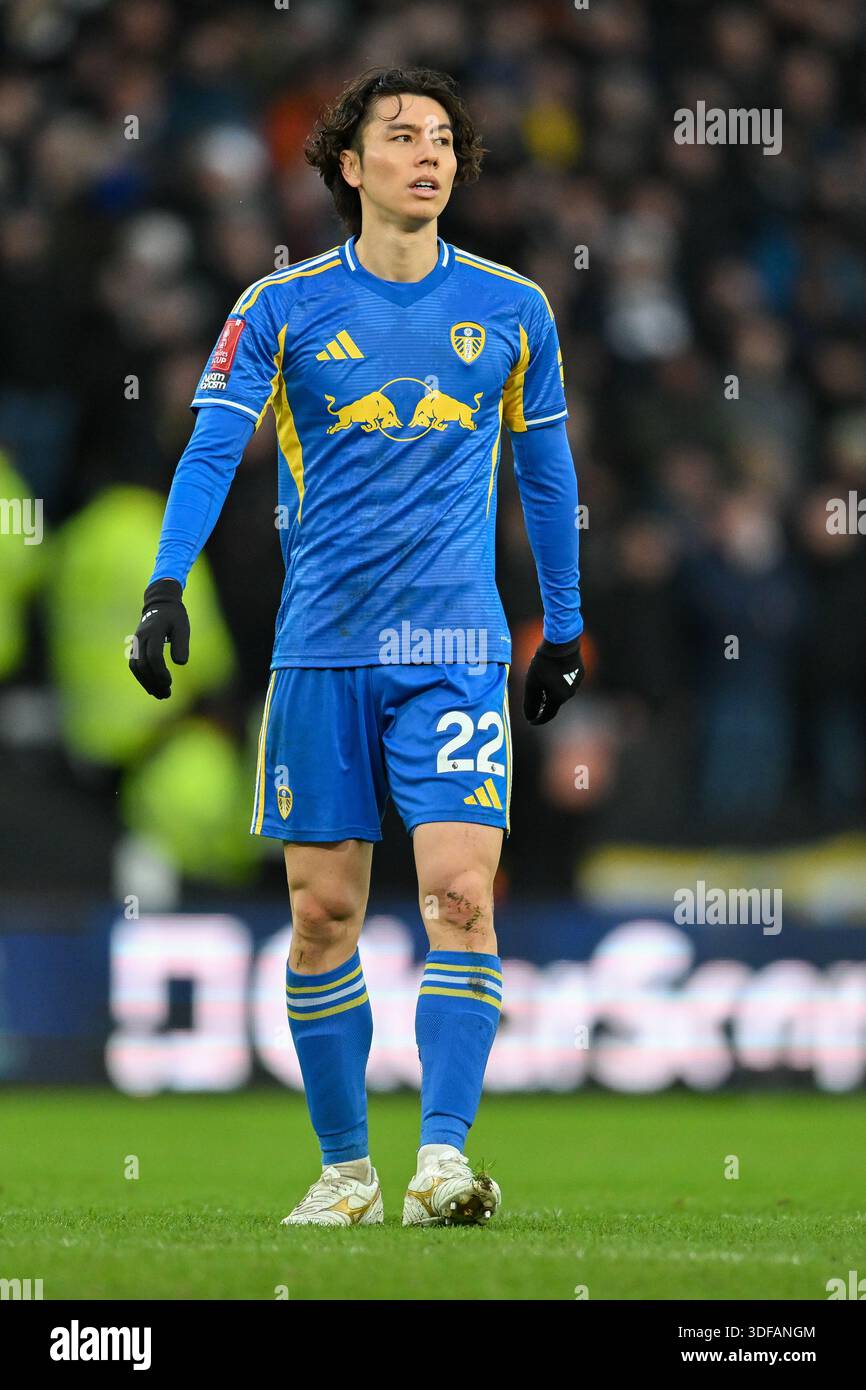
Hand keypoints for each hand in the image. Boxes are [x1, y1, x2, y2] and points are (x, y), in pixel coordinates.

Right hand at [128, 578, 189, 698]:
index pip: (153, 656)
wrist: (160, 604)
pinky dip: (142, 678)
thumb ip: (182, 644)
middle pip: (142, 665)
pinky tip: (153, 688)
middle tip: (167, 694)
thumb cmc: (174, 616)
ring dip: (147, 683)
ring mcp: (136, 643)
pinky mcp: (135, 648)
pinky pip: (135, 665)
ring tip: (161, 695)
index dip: (160, 672)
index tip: (170, 682)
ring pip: (136, 667)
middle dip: (154, 682)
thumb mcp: (182, 626)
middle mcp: (140, 638)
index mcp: (153, 632)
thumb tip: (180, 663)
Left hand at [523, 634, 583, 724]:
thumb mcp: (532, 683)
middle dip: (543, 703)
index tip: (531, 721)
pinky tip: (552, 672)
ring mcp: (577, 683)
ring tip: (541, 683)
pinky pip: (567, 682)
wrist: (561, 644)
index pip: (548, 715)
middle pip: (554, 703)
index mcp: (558, 698)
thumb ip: (530, 702)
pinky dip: (558, 682)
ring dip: (551, 691)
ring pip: (561, 692)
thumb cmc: (544, 664)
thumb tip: (529, 717)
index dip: (538, 719)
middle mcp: (570, 694)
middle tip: (534, 700)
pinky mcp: (580, 673)